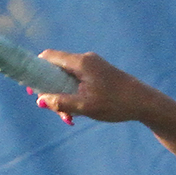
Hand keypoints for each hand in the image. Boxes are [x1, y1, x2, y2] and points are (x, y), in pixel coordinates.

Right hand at [31, 50, 173, 125]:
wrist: (145, 103)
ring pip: (68, 78)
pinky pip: (79, 81)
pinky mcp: (100, 74)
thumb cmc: (116, 103)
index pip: (48, 56)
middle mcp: (86, 60)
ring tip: (70, 117)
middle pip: (57, 69)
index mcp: (81, 62)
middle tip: (55, 111)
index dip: (35, 69)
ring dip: (64, 96)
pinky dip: (75, 95)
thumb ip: (60, 103)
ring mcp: (94, 66)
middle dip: (51, 90)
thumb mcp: (85, 106)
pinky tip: (80, 112)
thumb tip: (40, 100)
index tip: (30, 86)